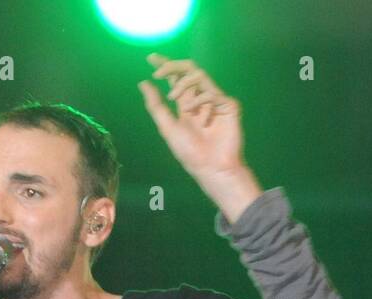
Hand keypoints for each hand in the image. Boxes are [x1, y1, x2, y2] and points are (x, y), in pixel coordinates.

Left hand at [139, 53, 244, 178]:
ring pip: (200, 75)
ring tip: (177, 101)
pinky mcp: (229, 105)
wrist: (210, 167)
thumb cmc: (189, 152)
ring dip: (184, 85)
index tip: (151, 57)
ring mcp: (215, 100)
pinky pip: (212, 93)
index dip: (165, 66)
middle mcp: (200, 98)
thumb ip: (156, 105)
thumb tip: (143, 83)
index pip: (175, 78)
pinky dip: (202, 103)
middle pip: (188, 70)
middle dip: (172, 66)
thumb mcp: (167, 127)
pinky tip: (202, 120)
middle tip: (158, 73)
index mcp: (186, 103)